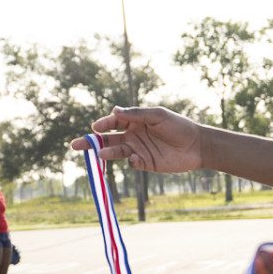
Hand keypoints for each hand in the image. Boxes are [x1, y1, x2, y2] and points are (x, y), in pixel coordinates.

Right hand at [71, 106, 203, 172]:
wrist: (197, 146)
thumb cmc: (178, 126)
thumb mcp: (158, 115)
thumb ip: (136, 114)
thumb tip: (114, 110)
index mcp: (134, 121)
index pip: (113, 122)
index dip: (103, 124)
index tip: (95, 128)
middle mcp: (133, 135)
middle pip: (107, 139)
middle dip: (91, 142)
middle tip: (75, 145)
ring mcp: (137, 150)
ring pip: (116, 152)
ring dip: (107, 153)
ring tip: (100, 154)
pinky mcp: (145, 163)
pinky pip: (131, 163)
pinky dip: (129, 162)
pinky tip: (134, 160)